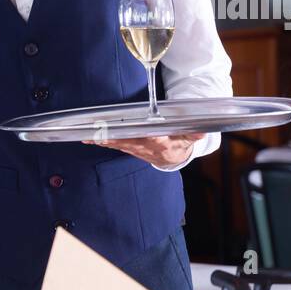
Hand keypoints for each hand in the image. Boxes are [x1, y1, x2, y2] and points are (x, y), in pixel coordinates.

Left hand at [81, 132, 203, 167]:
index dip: (143, 137)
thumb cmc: (178, 144)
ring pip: (118, 144)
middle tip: (98, 135)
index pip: (151, 139)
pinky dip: (102, 142)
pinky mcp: (129, 148)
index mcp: (160, 143)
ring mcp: (135, 149)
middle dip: (112, 138)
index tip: (132, 133)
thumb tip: (202, 131)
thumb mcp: (188, 139)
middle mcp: (145, 147)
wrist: (172, 158)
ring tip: (89, 137)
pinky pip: (114, 145)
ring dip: (103, 141)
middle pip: (127, 141)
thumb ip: (192, 134)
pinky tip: (90, 139)